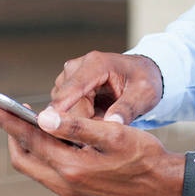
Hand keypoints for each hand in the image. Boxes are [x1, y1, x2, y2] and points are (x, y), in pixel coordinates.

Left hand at [0, 102, 183, 195]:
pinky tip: (55, 144)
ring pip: (38, 170)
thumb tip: (43, 118)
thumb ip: (77, 126)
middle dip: (12, 135)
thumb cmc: (144, 155)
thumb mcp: (114, 134)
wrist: (166, 187)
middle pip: (25, 159)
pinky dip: (47, 159)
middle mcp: (67, 187)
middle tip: (3, 113)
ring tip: (28, 124)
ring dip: (30, 147)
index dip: (9, 121)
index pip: (31, 140)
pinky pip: (53, 179)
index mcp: (72, 168)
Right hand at [45, 51, 162, 126]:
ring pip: (64, 109)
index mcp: (96, 63)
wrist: (141, 74)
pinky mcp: (66, 89)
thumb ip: (127, 108)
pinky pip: (65, 111)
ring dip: (81, 122)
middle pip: (67, 102)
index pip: (74, 86)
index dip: (62, 105)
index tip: (50, 122)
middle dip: (82, 121)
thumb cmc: (143, 80)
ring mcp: (69, 77)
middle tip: (105, 133)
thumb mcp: (144, 94)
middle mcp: (77, 67)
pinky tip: (98, 119)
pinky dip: (80, 120)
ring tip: (105, 122)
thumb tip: (111, 124)